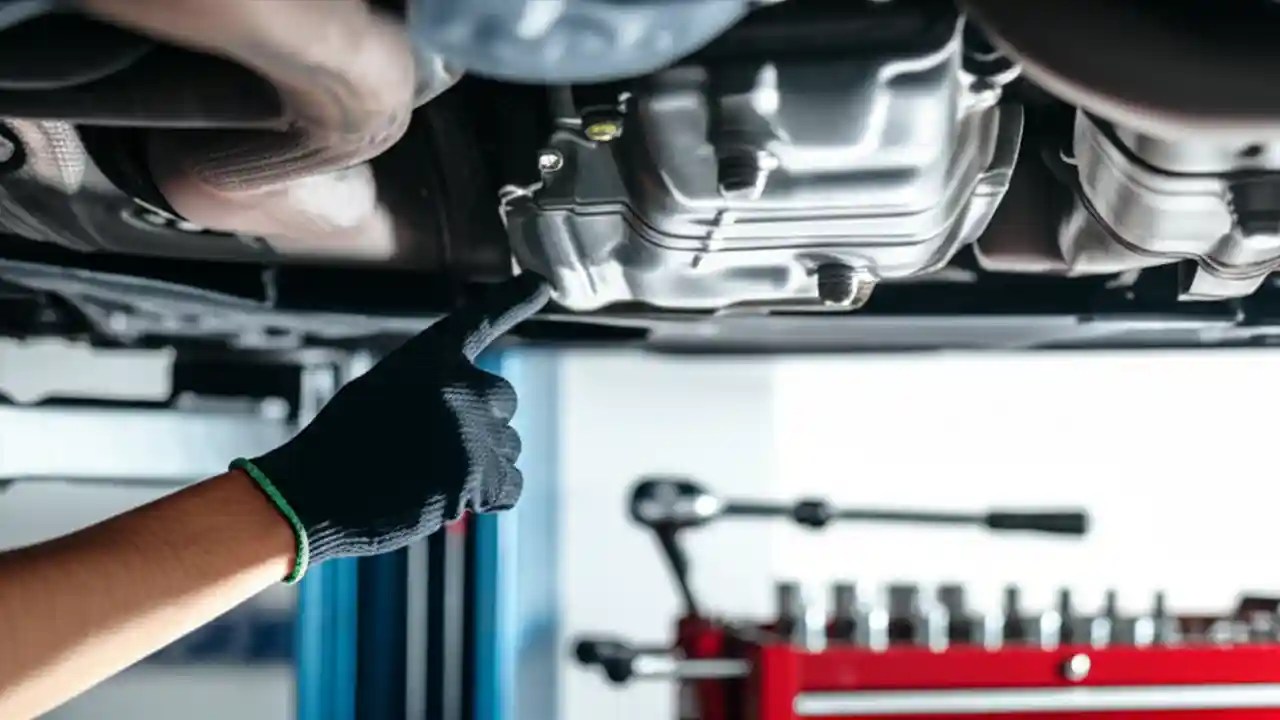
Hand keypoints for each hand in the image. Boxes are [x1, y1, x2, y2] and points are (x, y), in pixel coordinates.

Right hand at [234, 274, 550, 581]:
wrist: (312, 495)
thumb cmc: (338, 448)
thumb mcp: (381, 390)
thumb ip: (435, 388)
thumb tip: (480, 412)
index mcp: (429, 356)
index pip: (481, 319)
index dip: (513, 299)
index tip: (541, 284)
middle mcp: (460, 385)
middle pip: (503, 399)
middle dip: (481, 423)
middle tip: (432, 449)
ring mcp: (473, 430)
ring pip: (508, 446)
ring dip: (481, 464)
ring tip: (428, 477)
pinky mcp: (481, 475)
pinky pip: (511, 486)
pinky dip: (489, 497)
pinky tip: (449, 499)